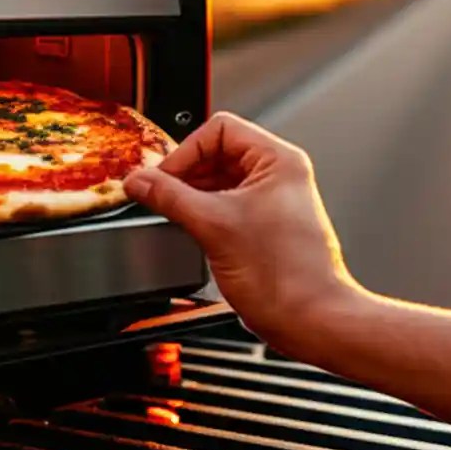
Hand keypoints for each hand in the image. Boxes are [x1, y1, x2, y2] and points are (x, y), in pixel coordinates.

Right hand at [124, 112, 355, 351]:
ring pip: (219, 181)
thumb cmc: (286, 276)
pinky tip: (190, 230)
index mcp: (277, 160)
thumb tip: (140, 180)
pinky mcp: (263, 226)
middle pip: (217, 153)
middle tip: (160, 194)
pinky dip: (203, 213)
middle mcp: (278, 175)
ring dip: (192, 194)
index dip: (186, 151)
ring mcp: (272, 201)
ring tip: (173, 214)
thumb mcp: (213, 226)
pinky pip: (225, 206)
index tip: (163, 176)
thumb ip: (170, 198)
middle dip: (186, 173)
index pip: (219, 129)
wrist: (310, 320)